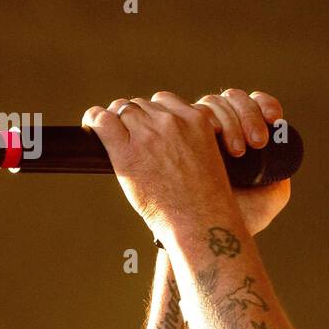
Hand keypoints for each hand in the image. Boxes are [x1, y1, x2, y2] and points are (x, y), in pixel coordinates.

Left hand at [83, 89, 290, 236]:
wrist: (200, 225)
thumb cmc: (215, 207)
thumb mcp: (225, 169)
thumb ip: (218, 152)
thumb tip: (235, 164)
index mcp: (198, 122)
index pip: (169, 103)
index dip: (159, 116)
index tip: (155, 132)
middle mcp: (174, 121)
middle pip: (145, 105)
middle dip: (139, 119)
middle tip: (136, 141)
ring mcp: (149, 134)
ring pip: (125, 110)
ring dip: (119, 121)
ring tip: (118, 138)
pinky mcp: (126, 151)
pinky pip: (102, 120)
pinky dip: (95, 120)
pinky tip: (93, 125)